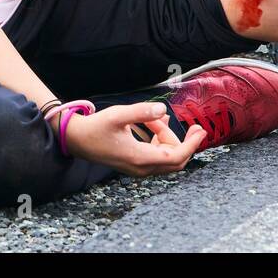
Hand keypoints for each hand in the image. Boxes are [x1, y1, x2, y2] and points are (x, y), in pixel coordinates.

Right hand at [59, 101, 206, 175]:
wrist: (77, 140)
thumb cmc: (96, 127)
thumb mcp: (119, 115)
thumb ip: (142, 112)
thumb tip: (163, 110)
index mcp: (140, 158)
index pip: (176, 157)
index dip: (192, 145)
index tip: (201, 131)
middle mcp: (141, 168)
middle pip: (175, 160)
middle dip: (185, 143)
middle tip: (193, 126)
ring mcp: (137, 168)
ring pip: (165, 157)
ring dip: (167, 138)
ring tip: (156, 119)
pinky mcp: (134, 164)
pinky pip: (156, 156)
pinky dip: (159, 141)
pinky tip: (153, 125)